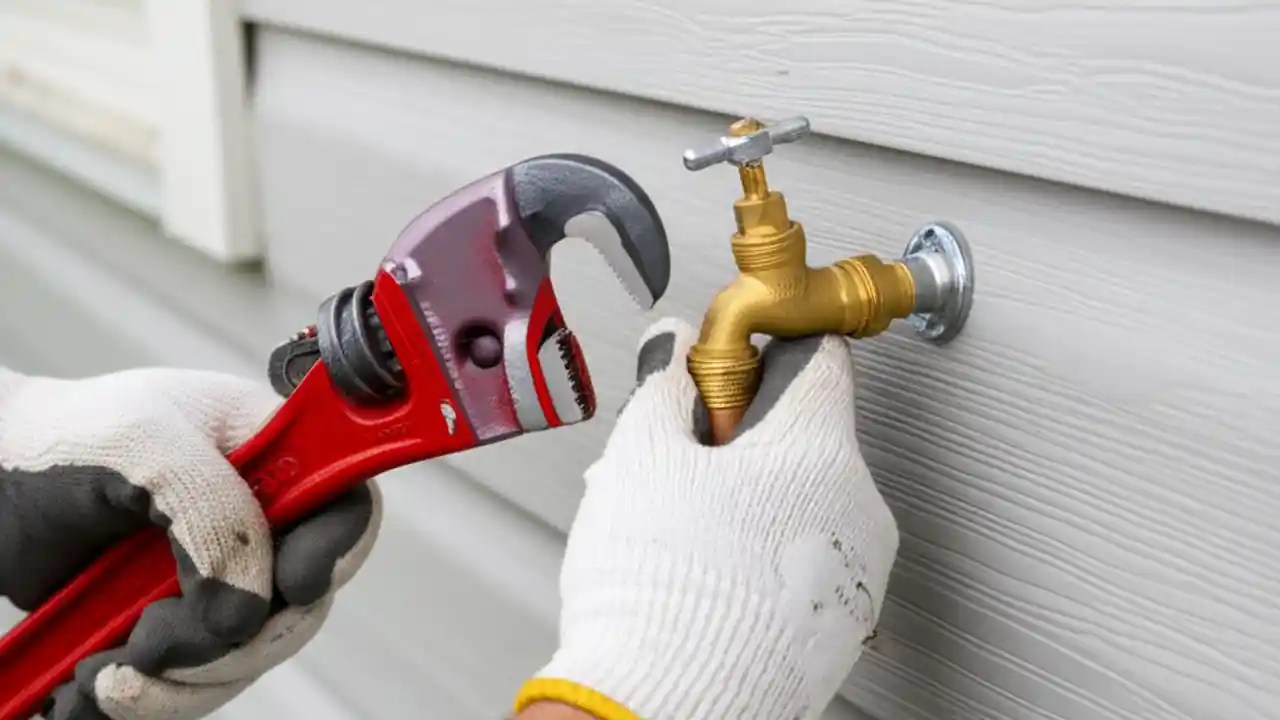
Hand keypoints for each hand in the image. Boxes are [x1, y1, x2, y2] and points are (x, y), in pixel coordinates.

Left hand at [0, 367, 380, 719]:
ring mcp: (218, 580)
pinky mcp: (175, 628)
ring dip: (178, 683)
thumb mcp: (145, 445)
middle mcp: (259, 522)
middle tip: (157, 639)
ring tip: (104, 670)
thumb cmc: (62, 439)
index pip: (347, 507)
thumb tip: (244, 610)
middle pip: (300, 607)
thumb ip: (213, 515)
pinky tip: (91, 687)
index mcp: (272, 455)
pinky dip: (146, 703)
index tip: (291, 583)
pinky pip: (191, 689)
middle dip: (231, 642)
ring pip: (245, 660)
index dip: (335, 552)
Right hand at [514, 318, 899, 719]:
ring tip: (691, 530)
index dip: (761, 354)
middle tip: (688, 463)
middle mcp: (860, 510)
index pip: (818, 360)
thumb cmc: (659, 590)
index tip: (728, 369)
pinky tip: (713, 574)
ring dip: (757, 501)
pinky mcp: (842, 627)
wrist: (666, 706)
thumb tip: (671, 349)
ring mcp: (858, 575)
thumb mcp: (643, 458)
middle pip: (809, 437)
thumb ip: (664, 387)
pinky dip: (768, 555)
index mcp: (820, 451)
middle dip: (747, 440)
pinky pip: (809, 563)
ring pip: (809, 504)